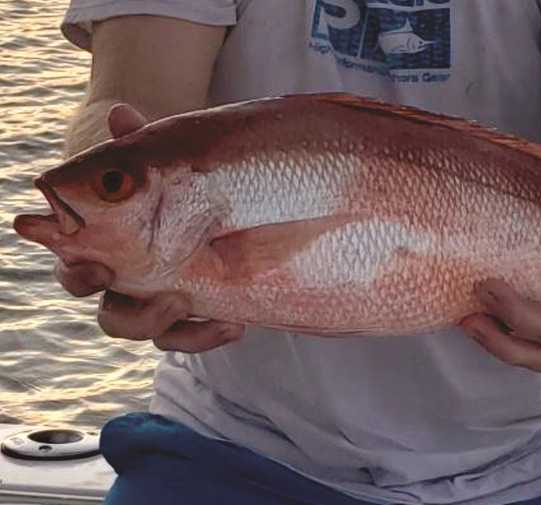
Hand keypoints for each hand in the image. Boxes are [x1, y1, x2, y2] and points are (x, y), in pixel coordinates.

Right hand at [53, 104, 243, 351]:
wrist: (189, 197)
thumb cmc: (154, 181)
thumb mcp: (148, 163)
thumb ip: (134, 145)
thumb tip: (121, 116)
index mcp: (99, 255)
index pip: (74, 275)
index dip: (79, 275)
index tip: (101, 267)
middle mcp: (124, 289)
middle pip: (114, 320)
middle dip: (137, 316)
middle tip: (170, 296)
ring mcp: (156, 305)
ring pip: (154, 336)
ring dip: (178, 330)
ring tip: (212, 312)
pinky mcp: (189, 314)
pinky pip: (191, 336)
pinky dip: (210, 334)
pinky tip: (235, 325)